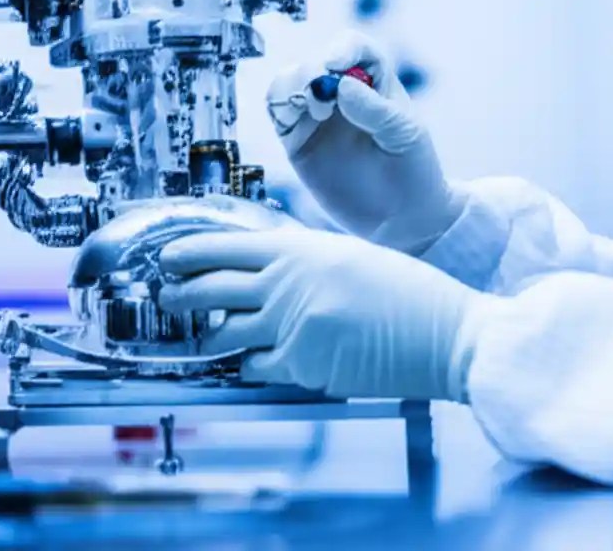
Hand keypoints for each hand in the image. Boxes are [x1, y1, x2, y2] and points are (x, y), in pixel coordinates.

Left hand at [159, 229, 496, 399]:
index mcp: (306, 249)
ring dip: (209, 336)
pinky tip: (250, 364)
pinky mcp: (302, 363)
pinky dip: (250, 366)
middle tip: (165, 297)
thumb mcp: (355, 258)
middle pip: (214, 287)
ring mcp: (293, 324)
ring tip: (199, 337)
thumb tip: (272, 272)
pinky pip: (256, 366)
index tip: (169, 255)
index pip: (231, 246)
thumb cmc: (412, 296)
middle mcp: (292, 282)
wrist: (447, 334)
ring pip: (227, 331)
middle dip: (181, 294)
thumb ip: (310, 262)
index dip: (192, 250)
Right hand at [266, 30, 464, 254]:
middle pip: (314, 62)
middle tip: (322, 98)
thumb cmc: (413, 171)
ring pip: (288, 83)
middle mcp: (342, 94)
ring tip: (312, 110)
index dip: (342, 49)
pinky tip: (293, 121)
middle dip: (312, 72)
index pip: (353, 48)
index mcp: (374, 83)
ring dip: (291, 86)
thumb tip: (341, 84)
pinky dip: (278, 107)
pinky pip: (277, 113)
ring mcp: (317, 117)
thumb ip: (374, 109)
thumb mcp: (404, 135)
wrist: (401, 219)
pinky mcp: (297, 142)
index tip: (336, 65)